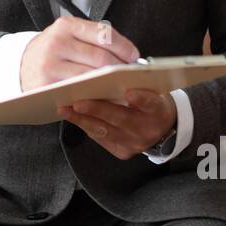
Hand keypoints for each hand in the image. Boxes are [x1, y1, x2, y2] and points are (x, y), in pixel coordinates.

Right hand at [20, 15, 139, 91]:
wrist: (21, 64)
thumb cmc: (53, 50)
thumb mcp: (68, 34)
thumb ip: (94, 40)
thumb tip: (128, 55)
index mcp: (66, 26)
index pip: (103, 34)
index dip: (123, 47)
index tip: (134, 56)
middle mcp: (57, 43)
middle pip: (100, 57)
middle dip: (120, 69)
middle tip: (130, 76)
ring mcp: (51, 65)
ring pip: (90, 76)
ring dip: (110, 84)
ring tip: (121, 87)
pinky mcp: (47, 84)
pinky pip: (78, 91)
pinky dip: (95, 95)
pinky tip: (103, 96)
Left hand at [56, 88, 175, 160]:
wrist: (160, 128)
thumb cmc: (150, 101)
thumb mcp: (151, 90)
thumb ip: (136, 84)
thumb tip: (108, 73)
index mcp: (159, 111)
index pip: (151, 103)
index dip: (141, 99)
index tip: (129, 92)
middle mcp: (147, 130)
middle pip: (122, 119)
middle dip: (98, 109)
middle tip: (78, 102)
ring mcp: (134, 143)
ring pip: (105, 130)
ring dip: (82, 119)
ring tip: (65, 109)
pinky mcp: (122, 151)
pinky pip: (100, 138)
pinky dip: (85, 125)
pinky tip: (72, 116)